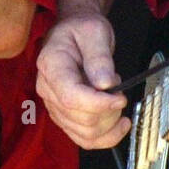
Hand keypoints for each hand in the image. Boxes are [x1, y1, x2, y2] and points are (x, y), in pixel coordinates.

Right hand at [36, 13, 129, 148]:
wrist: (74, 32)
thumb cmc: (82, 29)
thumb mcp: (94, 31)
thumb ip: (99, 57)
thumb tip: (105, 84)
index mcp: (51, 66)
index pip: (71, 97)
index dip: (99, 104)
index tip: (120, 97)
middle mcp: (48, 89)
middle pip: (81, 119)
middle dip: (109, 111)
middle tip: (120, 91)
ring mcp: (55, 105)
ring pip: (85, 134)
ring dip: (110, 124)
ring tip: (117, 101)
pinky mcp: (65, 116)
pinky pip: (85, 139)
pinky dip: (106, 138)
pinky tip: (120, 125)